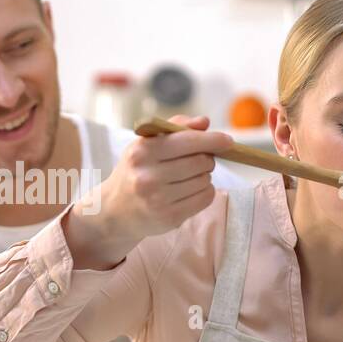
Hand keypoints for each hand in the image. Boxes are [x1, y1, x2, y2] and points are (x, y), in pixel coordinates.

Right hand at [64, 115, 232, 269]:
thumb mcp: (146, 144)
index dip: (212, 140)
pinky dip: (205, 192)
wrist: (114, 210)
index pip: (187, 141)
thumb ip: (175, 128)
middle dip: (206, 158)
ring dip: (204, 176)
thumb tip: (204, 122)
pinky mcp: (170, 218)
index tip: (227, 140)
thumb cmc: (135, 171)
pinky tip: (190, 190)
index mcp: (142, 152)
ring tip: (188, 177)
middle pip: (201, 161)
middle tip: (198, 160)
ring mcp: (158, 200)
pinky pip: (205, 199)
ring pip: (205, 180)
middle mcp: (148, 177)